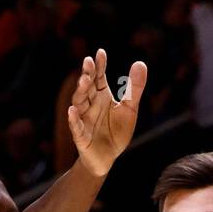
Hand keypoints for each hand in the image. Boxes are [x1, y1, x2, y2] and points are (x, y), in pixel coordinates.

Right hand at [68, 49, 146, 176]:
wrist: (107, 158)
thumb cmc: (116, 132)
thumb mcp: (130, 109)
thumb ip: (134, 89)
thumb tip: (140, 63)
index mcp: (102, 96)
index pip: (99, 77)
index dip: (100, 65)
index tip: (101, 53)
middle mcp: (90, 104)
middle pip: (87, 87)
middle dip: (87, 75)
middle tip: (88, 62)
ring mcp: (84, 119)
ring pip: (80, 103)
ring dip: (81, 92)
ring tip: (84, 80)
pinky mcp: (81, 136)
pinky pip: (76, 127)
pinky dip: (74, 119)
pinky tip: (72, 110)